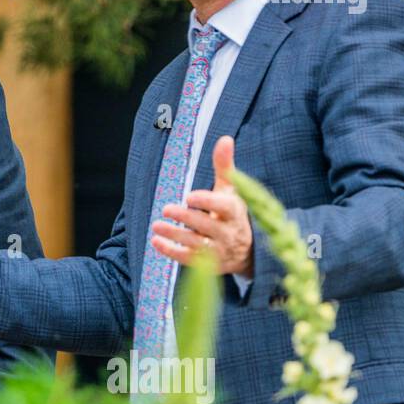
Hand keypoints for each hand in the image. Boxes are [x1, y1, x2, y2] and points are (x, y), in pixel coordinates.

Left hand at [150, 135, 253, 276]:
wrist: (247, 252)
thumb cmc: (231, 213)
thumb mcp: (229, 191)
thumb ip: (225, 167)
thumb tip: (225, 138)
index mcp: (235, 213)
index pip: (224, 208)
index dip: (208, 202)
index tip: (190, 195)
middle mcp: (229, 233)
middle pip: (207, 226)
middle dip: (187, 218)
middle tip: (167, 208)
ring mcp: (218, 251)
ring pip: (196, 244)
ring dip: (175, 235)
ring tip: (156, 226)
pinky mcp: (208, 265)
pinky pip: (188, 260)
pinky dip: (171, 251)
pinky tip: (156, 242)